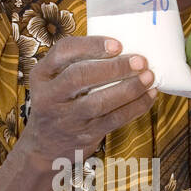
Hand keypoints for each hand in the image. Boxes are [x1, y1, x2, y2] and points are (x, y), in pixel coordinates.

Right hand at [25, 35, 155, 163]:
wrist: (45, 145)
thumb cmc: (57, 102)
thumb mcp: (52, 80)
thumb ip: (75, 63)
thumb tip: (121, 47)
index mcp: (41, 75)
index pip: (62, 52)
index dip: (91, 45)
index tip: (117, 44)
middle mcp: (49, 96)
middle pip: (80, 77)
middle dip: (113, 68)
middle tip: (140, 61)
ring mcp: (67, 118)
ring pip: (99, 102)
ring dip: (129, 89)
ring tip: (149, 77)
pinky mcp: (85, 135)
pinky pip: (114, 119)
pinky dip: (135, 106)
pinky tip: (149, 95)